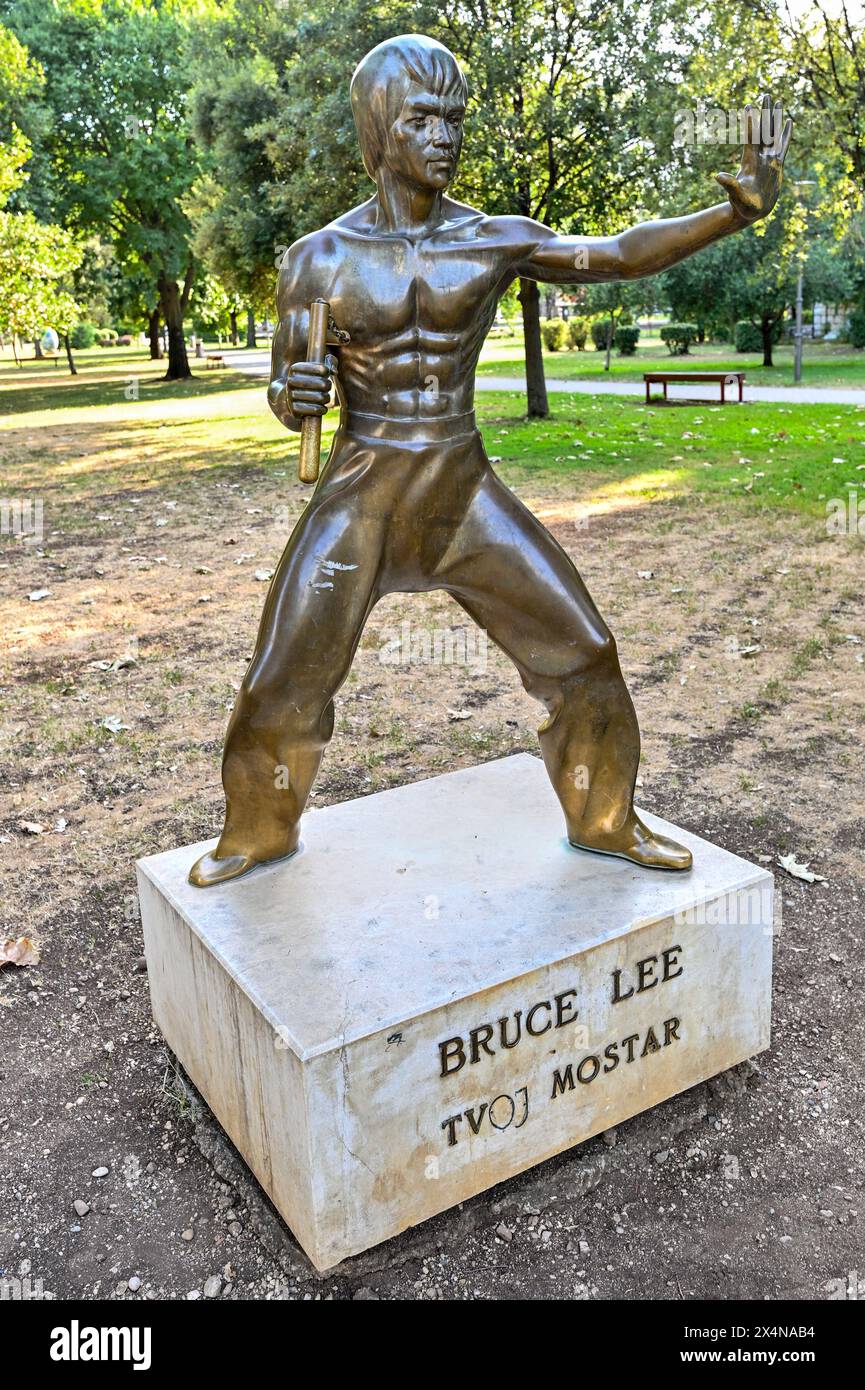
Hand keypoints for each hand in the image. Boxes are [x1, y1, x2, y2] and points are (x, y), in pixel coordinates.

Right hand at [286, 355, 336, 417]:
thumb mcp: (315, 368)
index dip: (324, 370)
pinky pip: (315, 409)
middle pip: (322, 384)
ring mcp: (291, 396)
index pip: (317, 368)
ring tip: (325, 397)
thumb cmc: (308, 381)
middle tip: (327, 386)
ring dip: (326, 398)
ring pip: (320, 398)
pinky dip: (322, 409)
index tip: (326, 373)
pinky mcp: (294, 410)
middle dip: (327, 385)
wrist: (290, 398)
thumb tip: (334, 372)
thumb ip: (328, 363)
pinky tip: (323, 408)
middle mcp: (291, 382)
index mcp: (295, 369)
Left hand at [715, 95, 791, 222]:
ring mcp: (769, 159)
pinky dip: (786, 135)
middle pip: (763, 130)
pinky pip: (783, 146)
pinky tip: (788, 122)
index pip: (751, 137)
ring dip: (775, 119)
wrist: (752, 212)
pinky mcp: (778, 165)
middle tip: (766, 94)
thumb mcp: (735, 195)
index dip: (750, 122)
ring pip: (774, 134)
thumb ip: (729, 185)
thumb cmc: (742, 206)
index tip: (748, 106)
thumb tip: (717, 177)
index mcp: (749, 161)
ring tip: (778, 102)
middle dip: (765, 112)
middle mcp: (760, 156)